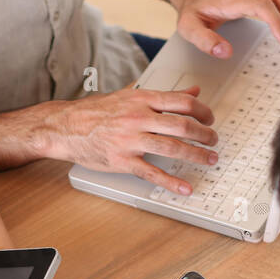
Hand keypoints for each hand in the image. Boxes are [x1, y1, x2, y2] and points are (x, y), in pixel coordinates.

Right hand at [41, 87, 216, 195]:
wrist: (65, 127)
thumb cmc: (96, 112)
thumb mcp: (129, 96)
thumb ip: (162, 96)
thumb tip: (192, 91)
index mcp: (142, 99)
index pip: (182, 102)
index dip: (203, 111)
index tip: (210, 120)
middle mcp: (138, 118)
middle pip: (183, 125)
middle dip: (204, 135)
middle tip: (213, 142)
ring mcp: (131, 140)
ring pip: (172, 148)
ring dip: (196, 156)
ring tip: (209, 160)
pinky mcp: (123, 161)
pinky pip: (152, 173)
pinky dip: (171, 181)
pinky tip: (185, 187)